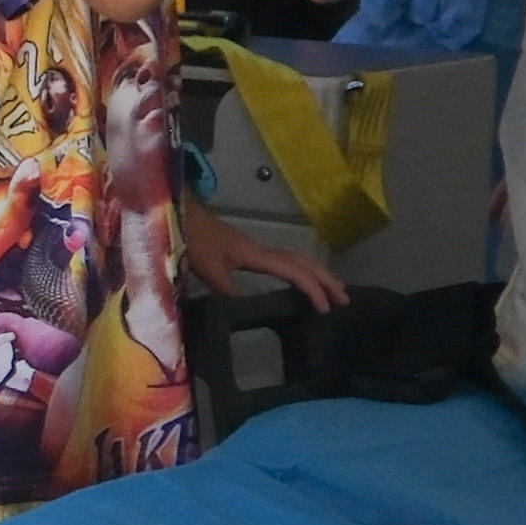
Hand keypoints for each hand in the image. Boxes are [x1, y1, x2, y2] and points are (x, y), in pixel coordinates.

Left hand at [187, 207, 346, 313]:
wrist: (181, 215)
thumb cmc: (194, 239)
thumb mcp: (207, 268)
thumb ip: (226, 288)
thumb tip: (245, 308)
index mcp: (258, 255)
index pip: (295, 272)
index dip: (313, 290)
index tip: (325, 309)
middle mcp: (264, 250)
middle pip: (305, 262)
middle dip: (326, 280)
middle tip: (344, 300)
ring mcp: (258, 249)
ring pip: (298, 259)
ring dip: (318, 274)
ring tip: (333, 291)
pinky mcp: (250, 251)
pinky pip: (286, 260)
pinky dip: (302, 270)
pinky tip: (301, 281)